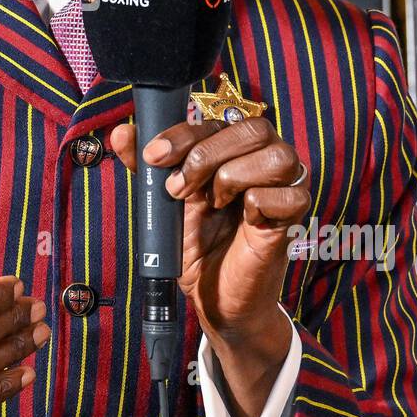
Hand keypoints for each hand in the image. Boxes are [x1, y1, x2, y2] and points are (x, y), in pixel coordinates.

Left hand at [111, 114, 307, 416]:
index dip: (183, 133)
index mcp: (232, 148)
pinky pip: (290, 195)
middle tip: (178, 188)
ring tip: (214, 203)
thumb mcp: (163, 202)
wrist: (213, 296)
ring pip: (277, 157)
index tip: (153, 156)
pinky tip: (245, 220)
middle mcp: (263, 158)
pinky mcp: (295, 217)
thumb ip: (145, 167)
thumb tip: (120, 132)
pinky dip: (259, 204)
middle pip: (252, 129)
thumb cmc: (194, 243)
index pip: (215, 121)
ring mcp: (285, 185)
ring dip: (234, 177)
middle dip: (206, 154)